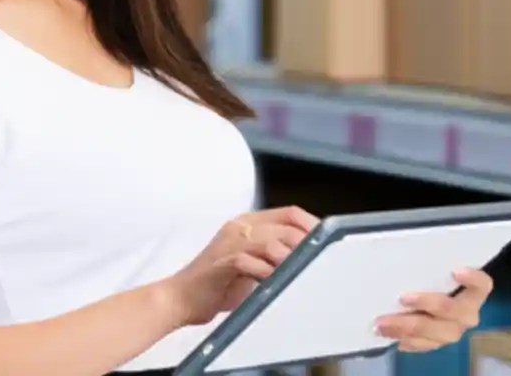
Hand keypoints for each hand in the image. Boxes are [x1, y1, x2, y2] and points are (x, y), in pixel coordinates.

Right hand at [161, 206, 320, 326]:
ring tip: (303, 274)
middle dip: (307, 245)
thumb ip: (275, 257)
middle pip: (286, 226)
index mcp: (249, 223)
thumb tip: (309, 259)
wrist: (180, 298)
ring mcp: (229, 242)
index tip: (330, 241)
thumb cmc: (218, 286)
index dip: (312, 225)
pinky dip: (266, 272)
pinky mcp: (221, 261)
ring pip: (270, 241)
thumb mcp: (253, 266)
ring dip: (290, 259)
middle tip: (322, 263)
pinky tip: (275, 282)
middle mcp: (240, 226)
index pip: (290, 213)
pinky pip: (249, 261)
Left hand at [374, 268, 493, 352]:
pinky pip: (424, 345)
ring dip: (407, 328)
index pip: (482, 284)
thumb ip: (430, 268)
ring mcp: (453, 331)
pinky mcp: (438, 344)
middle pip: (451, 310)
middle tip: (402, 298)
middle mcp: (467, 314)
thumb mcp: (435, 272)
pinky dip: (407, 341)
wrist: (432, 303)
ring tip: (383, 324)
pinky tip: (391, 337)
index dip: (472, 279)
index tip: (455, 270)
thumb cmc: (433, 280)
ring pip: (435, 333)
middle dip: (425, 304)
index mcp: (474, 292)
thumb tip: (402, 254)